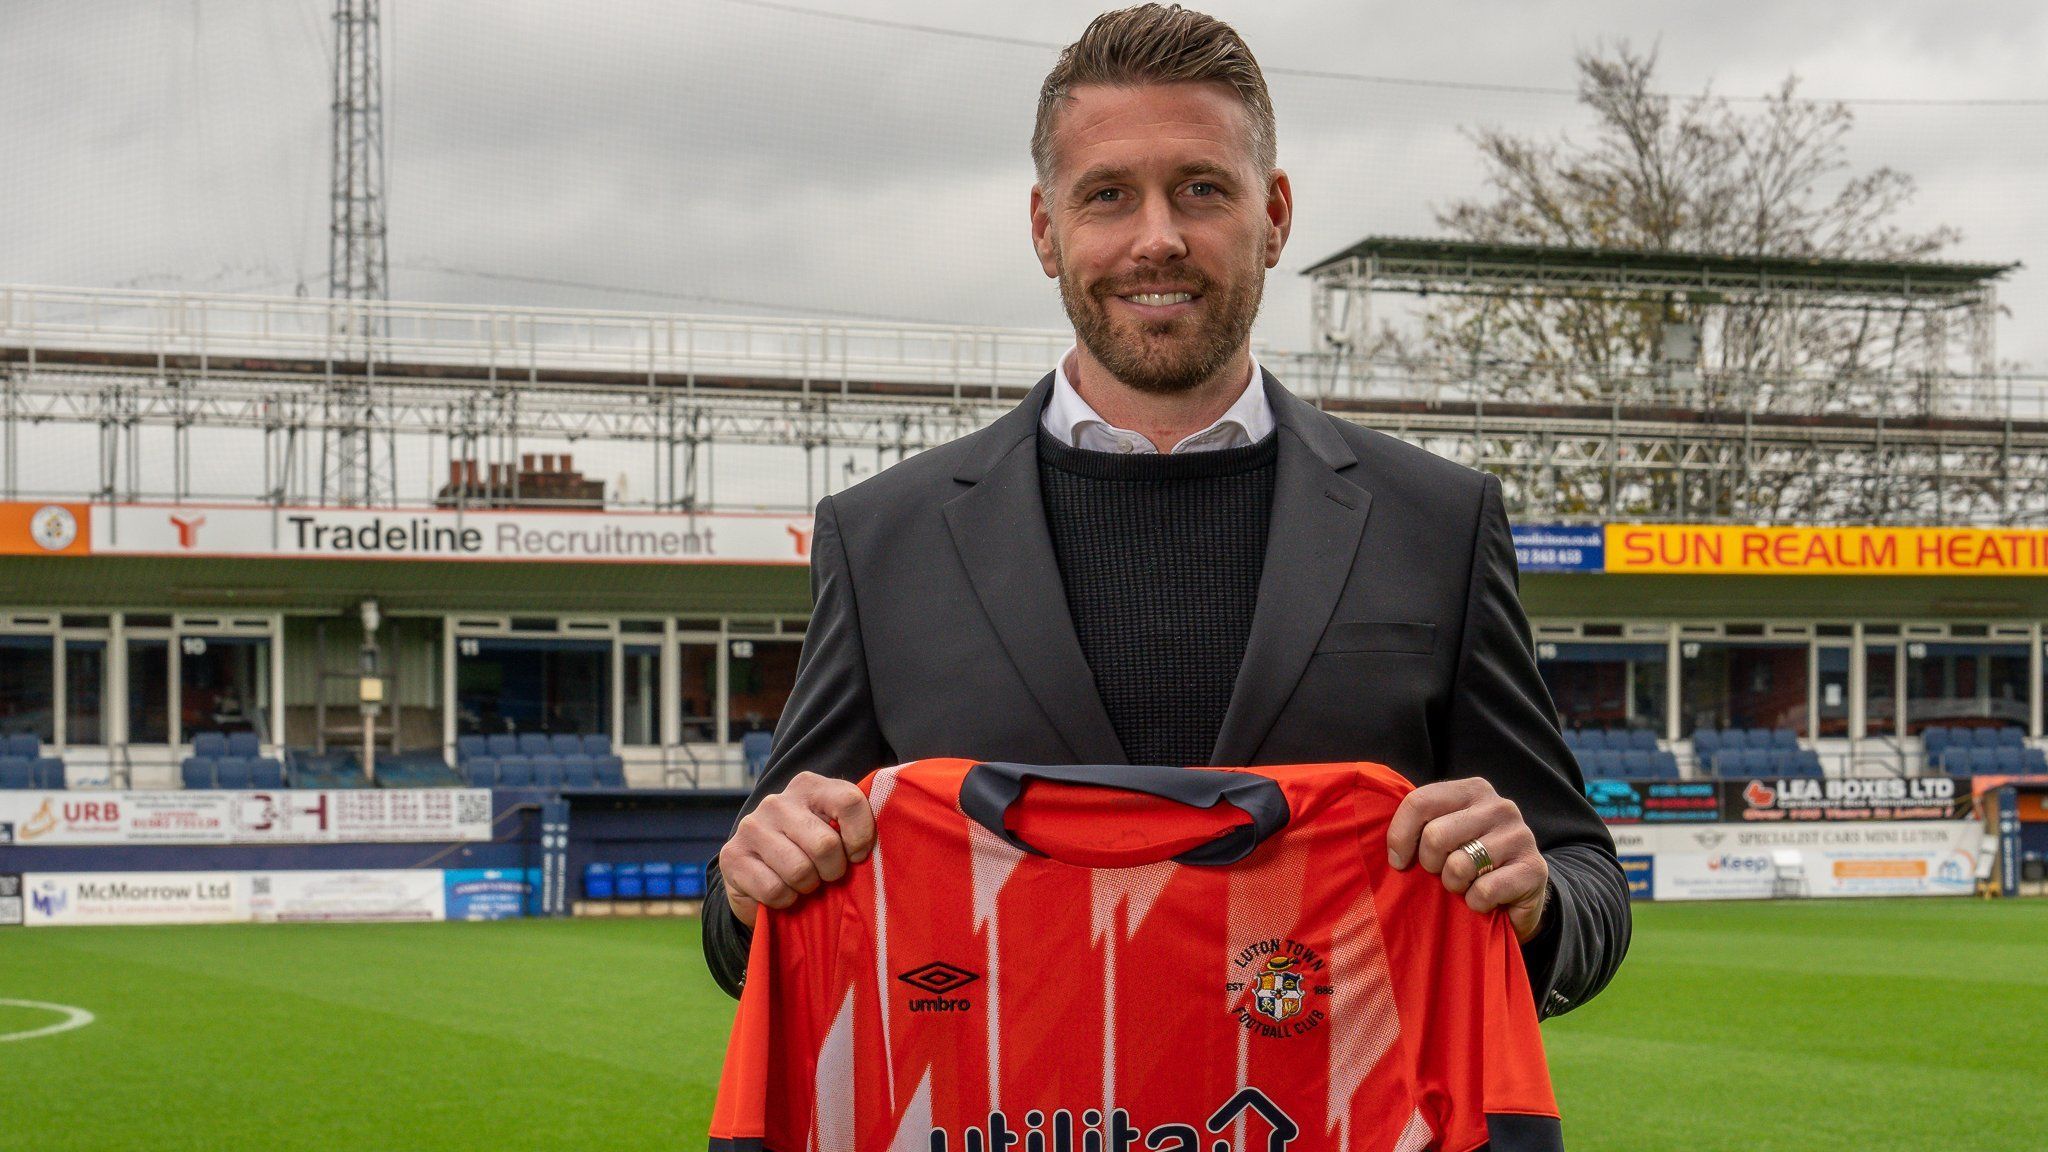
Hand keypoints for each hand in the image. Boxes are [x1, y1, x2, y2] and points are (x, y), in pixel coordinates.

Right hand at [719, 771, 875, 928]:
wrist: (762, 878)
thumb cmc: (812, 855)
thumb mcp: (838, 834)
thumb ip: (859, 827)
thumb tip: (887, 840)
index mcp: (810, 786)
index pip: (850, 802)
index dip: (861, 837)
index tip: (857, 855)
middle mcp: (777, 801)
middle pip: (826, 845)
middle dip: (833, 871)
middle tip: (826, 875)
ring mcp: (752, 827)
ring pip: (799, 870)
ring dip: (807, 888)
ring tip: (803, 882)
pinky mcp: (732, 856)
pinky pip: (775, 890)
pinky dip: (785, 900)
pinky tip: (782, 891)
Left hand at [1386, 777, 1548, 942]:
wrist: (1518, 893)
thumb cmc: (1468, 861)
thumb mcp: (1443, 835)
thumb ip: (1418, 825)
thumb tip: (1385, 843)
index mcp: (1472, 790)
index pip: (1419, 802)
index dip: (1399, 837)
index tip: (1398, 862)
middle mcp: (1500, 806)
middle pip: (1436, 836)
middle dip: (1430, 865)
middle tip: (1442, 874)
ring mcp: (1520, 835)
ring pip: (1459, 866)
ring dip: (1454, 886)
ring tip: (1466, 885)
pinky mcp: (1534, 869)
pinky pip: (1484, 891)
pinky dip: (1475, 903)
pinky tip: (1485, 899)